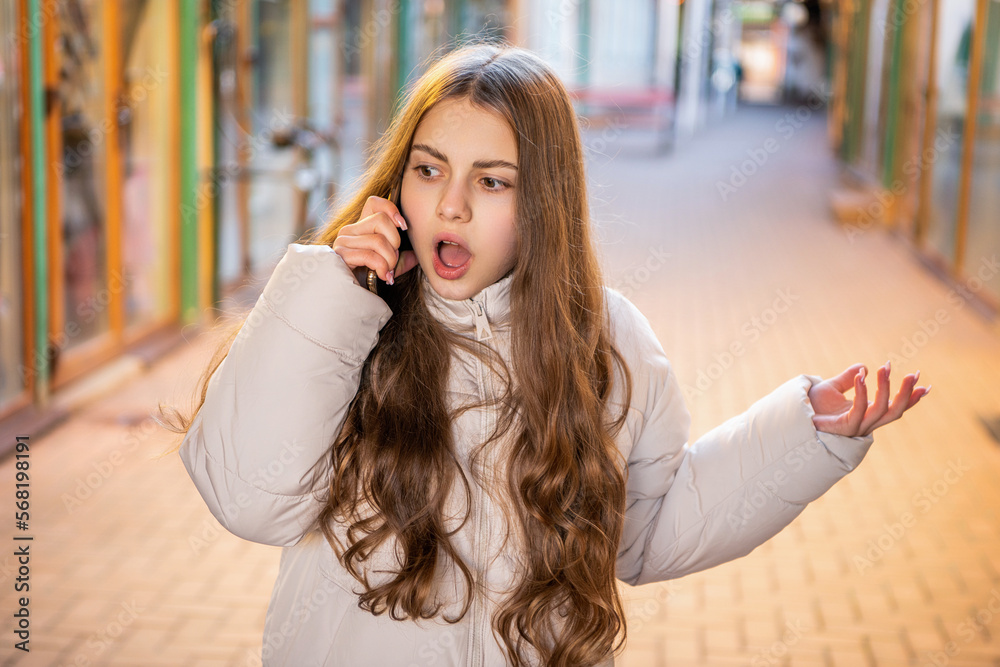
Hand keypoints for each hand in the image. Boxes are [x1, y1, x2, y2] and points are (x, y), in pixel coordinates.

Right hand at [332, 195, 418, 285]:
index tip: (403, 226)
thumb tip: (416, 255)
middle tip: (392, 260)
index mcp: (361, 227)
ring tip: (387, 271)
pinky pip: (370, 256)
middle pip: (381, 220)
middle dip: (395, 243)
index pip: (374, 202)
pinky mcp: (340, 255)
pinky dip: (382, 268)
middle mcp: (349, 230)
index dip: (391, 210)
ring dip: (390, 260)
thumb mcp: (389, 265)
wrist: (350, 298)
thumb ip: (402, 258)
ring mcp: (343, 242)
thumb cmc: (369, 279)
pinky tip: (384, 276)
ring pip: (378, 240)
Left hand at [808, 362, 929, 436]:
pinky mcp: (844, 427)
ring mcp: (856, 427)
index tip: (926, 384)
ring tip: (884, 367)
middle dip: (907, 393)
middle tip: (914, 374)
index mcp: (867, 414)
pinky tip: (861, 376)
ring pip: (881, 410)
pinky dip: (862, 392)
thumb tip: (863, 366)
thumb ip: (848, 378)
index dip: (912, 399)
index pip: (895, 408)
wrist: (792, 419)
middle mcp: (865, 423)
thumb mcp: (832, 388)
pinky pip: (859, 410)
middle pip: (895, 412)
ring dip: (886, 388)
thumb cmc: (811, 407)